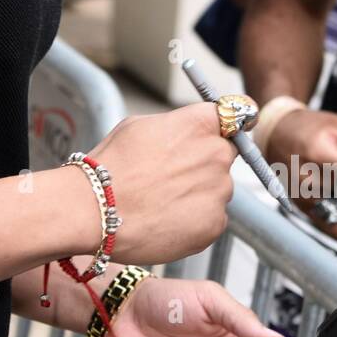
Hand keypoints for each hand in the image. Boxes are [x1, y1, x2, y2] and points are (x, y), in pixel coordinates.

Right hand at [89, 104, 235, 266]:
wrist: (96, 210)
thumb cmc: (111, 165)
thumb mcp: (139, 126)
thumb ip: (176, 125)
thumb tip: (188, 130)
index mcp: (200, 123)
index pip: (240, 112)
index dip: (233, 122)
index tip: (230, 129)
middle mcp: (217, 154)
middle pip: (225, 154)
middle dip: (207, 162)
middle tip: (173, 176)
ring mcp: (219, 191)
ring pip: (218, 189)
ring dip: (199, 193)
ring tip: (162, 202)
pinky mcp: (215, 224)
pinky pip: (212, 218)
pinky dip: (194, 221)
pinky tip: (166, 220)